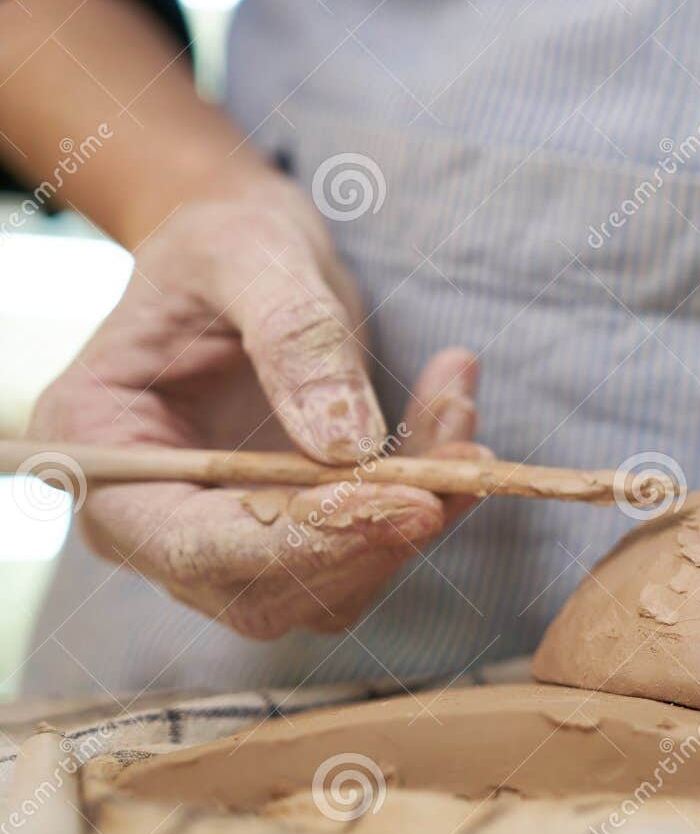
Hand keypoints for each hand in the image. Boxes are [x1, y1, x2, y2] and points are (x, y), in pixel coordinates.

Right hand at [28, 174, 488, 638]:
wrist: (249, 257)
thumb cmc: (226, 243)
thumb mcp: (252, 254)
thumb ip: (293, 339)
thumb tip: (345, 448)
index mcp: (100, 453)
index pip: (191, 545)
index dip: (302, 540)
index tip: (409, 503)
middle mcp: (149, 518)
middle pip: (264, 589)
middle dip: (374, 537)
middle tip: (465, 464)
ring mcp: (219, 536)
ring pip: (331, 583)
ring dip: (414, 514)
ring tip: (460, 411)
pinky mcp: (290, 532)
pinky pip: (368, 547)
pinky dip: (428, 494)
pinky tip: (456, 419)